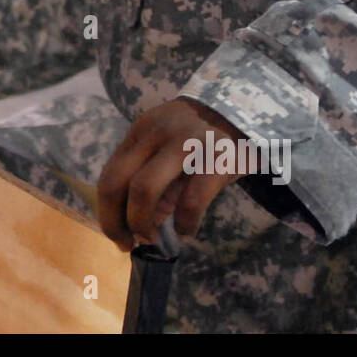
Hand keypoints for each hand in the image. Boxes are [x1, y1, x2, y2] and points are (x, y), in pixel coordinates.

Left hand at [97, 97, 245, 250]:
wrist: (249, 112)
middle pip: (116, 181)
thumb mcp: (168, 149)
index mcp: (140, 131)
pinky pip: (190, 201)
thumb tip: (134, 225)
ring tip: (153, 240)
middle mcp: (156, 133)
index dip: (107, 212)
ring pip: (144, 189)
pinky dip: (184, 224)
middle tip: (127, 243)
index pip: (109, 174)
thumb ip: (150, 180)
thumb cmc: (202, 138)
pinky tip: (186, 230)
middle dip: (116, 221)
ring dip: (142, 223)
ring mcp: (184, 143)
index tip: (116, 235)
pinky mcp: (215, 158)